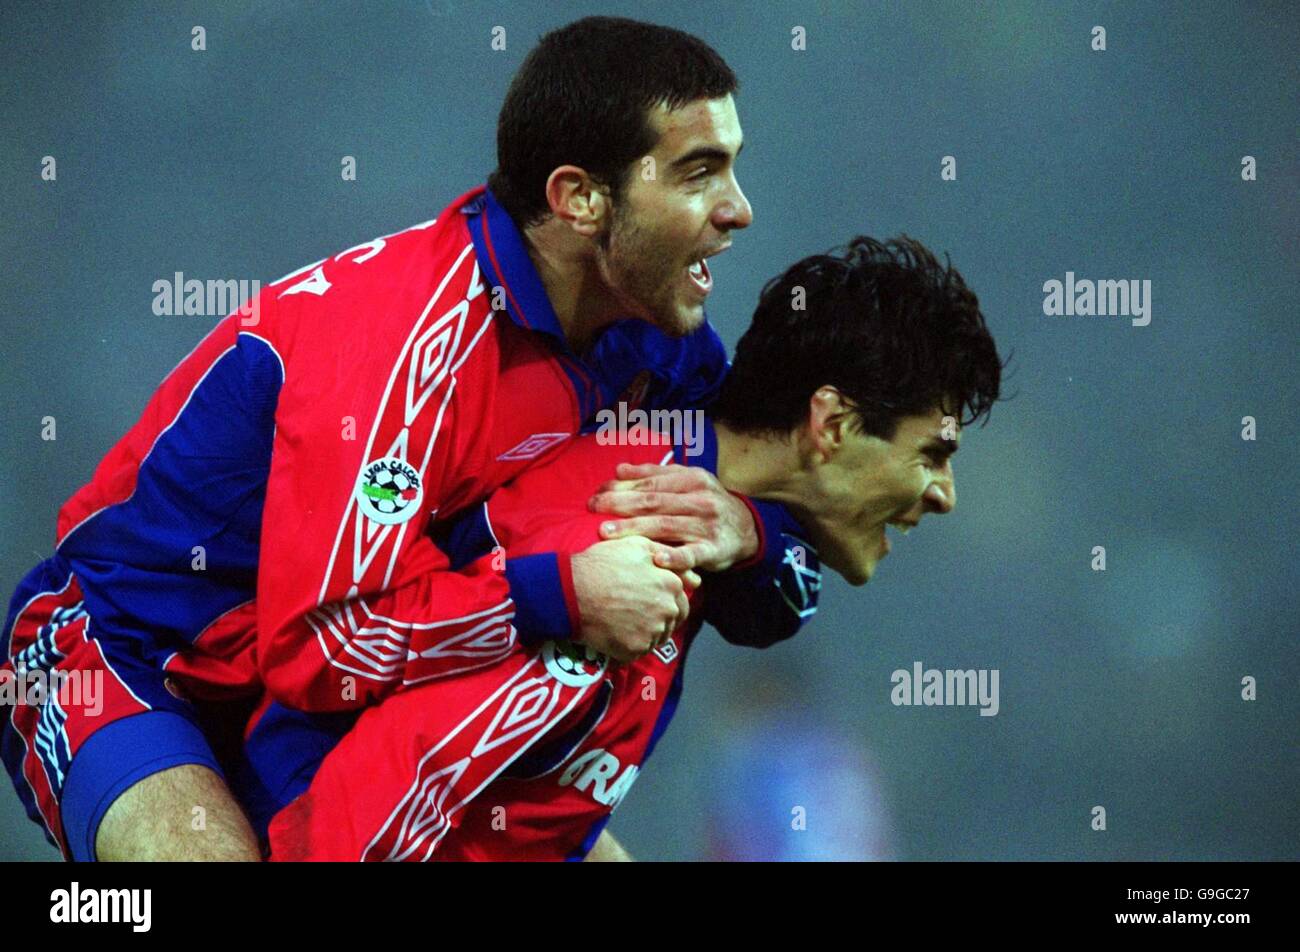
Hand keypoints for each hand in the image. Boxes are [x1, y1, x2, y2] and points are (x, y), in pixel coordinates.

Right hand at [570, 537, 699, 662]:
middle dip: (660, 616)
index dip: (667, 597)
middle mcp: (666, 610)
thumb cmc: (601, 564)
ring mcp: (651, 633)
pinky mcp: (634, 650)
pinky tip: (615, 632)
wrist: (570, 591)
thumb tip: (694, 576)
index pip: (682, 597)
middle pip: (673, 619)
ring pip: (657, 637)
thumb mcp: (636, 545)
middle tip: (637, 610)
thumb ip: (668, 557)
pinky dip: (630, 645)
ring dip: (646, 631)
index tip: (650, 596)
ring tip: (624, 620)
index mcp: (671, 584)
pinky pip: (639, 651)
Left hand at [588, 463, 759, 572]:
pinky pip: (692, 554)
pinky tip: (656, 559)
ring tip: (607, 533)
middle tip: (593, 510)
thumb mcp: (688, 482)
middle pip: (654, 502)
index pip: (651, 482)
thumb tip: (618, 470)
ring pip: (666, 526)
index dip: (621, 488)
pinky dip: (676, 558)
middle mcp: (700, 500)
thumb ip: (654, 474)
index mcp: (692, 480)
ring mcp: (707, 525)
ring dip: (634, 529)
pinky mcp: (713, 550)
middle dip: (620, 505)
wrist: (746, 530)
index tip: (596, 494)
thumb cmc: (708, 504)